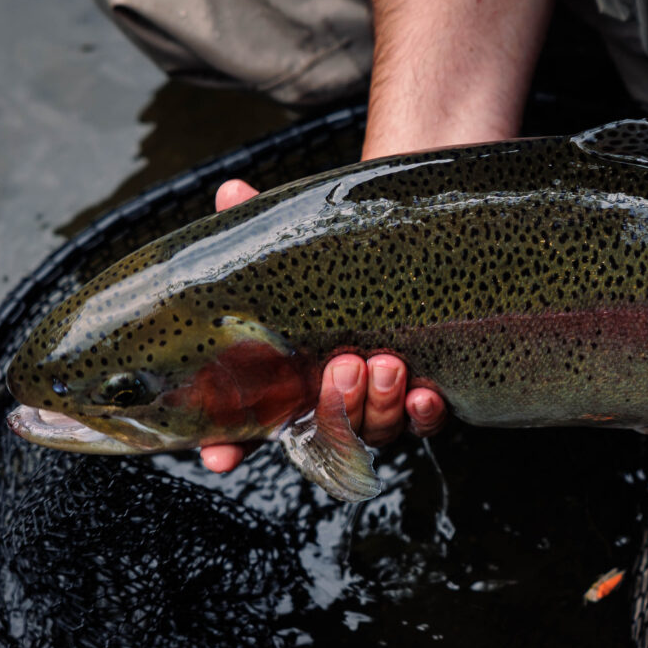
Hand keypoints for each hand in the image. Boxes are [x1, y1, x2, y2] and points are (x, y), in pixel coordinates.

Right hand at [198, 179, 447, 473]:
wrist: (416, 238)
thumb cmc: (344, 249)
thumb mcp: (302, 237)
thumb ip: (263, 226)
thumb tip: (231, 193)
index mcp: (287, 372)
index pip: (248, 423)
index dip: (229, 447)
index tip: (220, 455)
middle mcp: (332, 395)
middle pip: (323, 432)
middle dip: (331, 408)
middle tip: (342, 367)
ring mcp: (380, 398)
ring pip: (375, 430)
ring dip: (377, 406)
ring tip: (385, 363)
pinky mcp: (427, 389)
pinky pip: (425, 423)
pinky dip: (424, 415)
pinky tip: (425, 394)